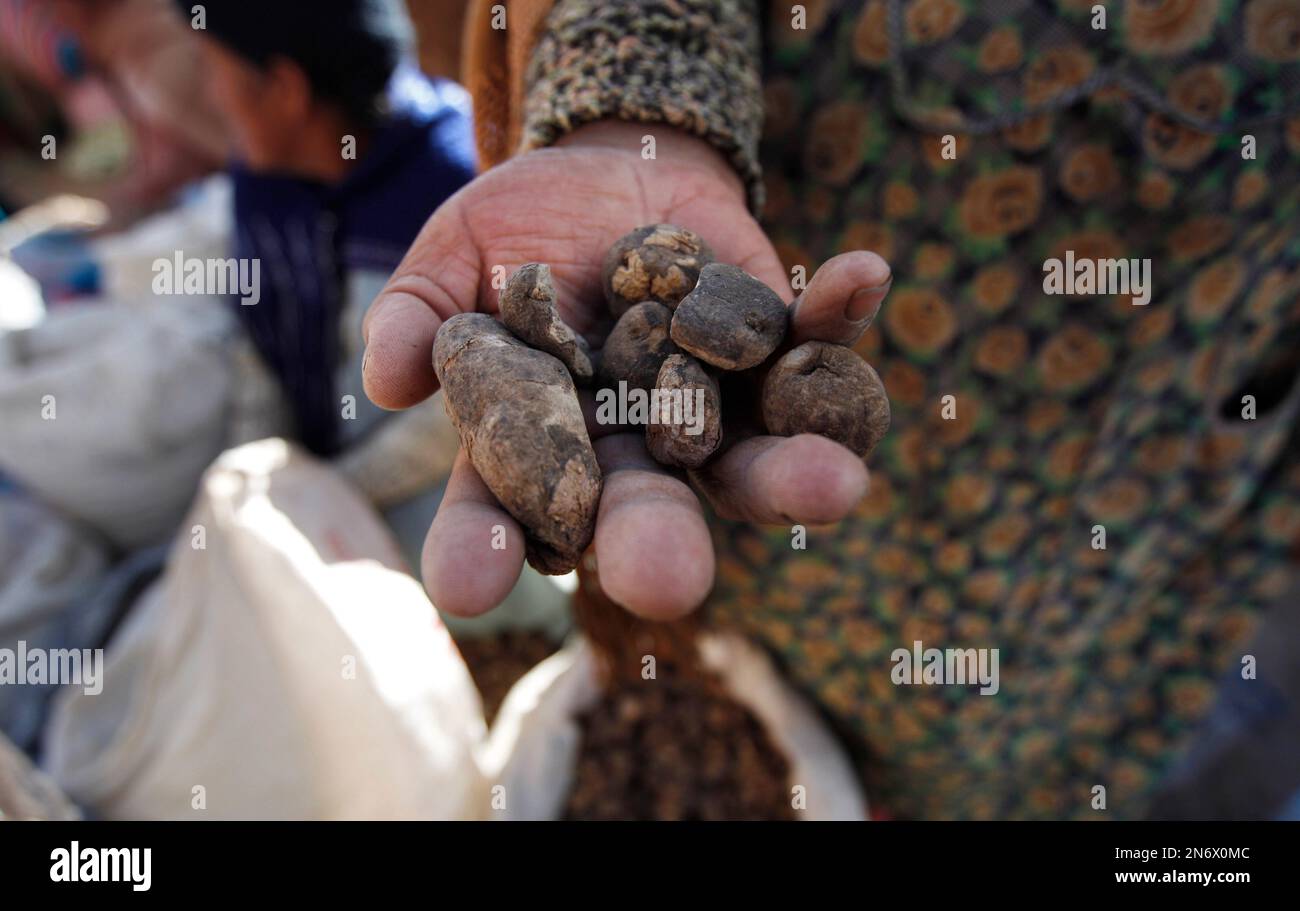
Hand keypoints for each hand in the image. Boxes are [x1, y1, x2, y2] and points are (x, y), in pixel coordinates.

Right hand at [362, 121, 890, 618]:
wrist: (611, 173)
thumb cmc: (518, 231)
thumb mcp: (452, 257)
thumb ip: (417, 313)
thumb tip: (383, 378)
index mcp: (544, 443)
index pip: (505, 506)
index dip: (486, 545)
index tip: (470, 586)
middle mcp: (632, 445)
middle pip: (644, 507)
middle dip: (657, 543)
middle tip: (668, 583)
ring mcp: (714, 405)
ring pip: (751, 459)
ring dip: (790, 472)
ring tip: (831, 485)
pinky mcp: (775, 347)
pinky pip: (815, 342)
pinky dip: (838, 314)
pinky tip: (859, 275)